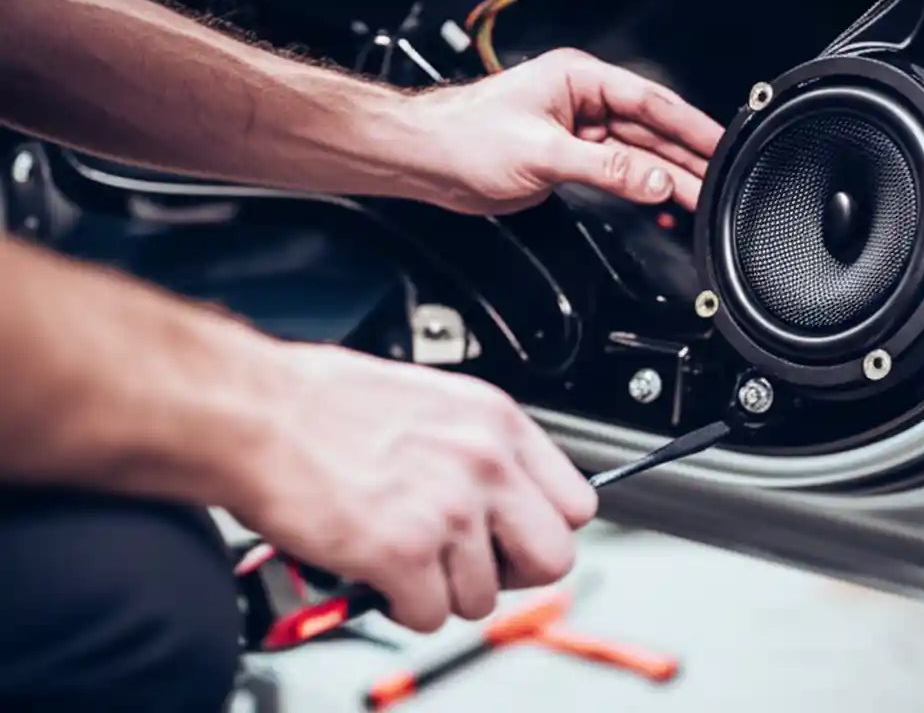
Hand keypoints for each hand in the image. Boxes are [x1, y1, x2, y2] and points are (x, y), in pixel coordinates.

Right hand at [228, 343, 596, 630]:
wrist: (255, 414)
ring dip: (442, 591)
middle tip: (468, 564)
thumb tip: (505, 492)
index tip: (514, 537)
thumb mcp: (432, 401)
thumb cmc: (322, 404)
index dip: (541, 530)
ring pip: (484, 596)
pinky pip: (431, 615)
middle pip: (552, 558)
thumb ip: (478, 447)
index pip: (575, 503)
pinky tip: (376, 574)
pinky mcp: (404, 554)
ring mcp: (448, 512)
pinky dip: (401, 606)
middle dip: (510, 573)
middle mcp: (484, 465)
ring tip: (403, 560)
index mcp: (497, 423)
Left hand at [410, 48, 724, 214]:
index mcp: (579, 79)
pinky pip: (617, 175)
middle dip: (686, 158)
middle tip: (720, 182)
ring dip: (667, 179)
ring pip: (637, 156)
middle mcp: (583, 103)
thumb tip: (654, 181)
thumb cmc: (466, 136)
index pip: (651, 101)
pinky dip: (639, 191)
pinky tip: (659, 205)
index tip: (721, 145)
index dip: (691, 125)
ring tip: (702, 200)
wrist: (429, 160)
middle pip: (650, 131)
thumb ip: (606, 168)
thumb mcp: (544, 152)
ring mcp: (578, 133)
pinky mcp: (569, 161)